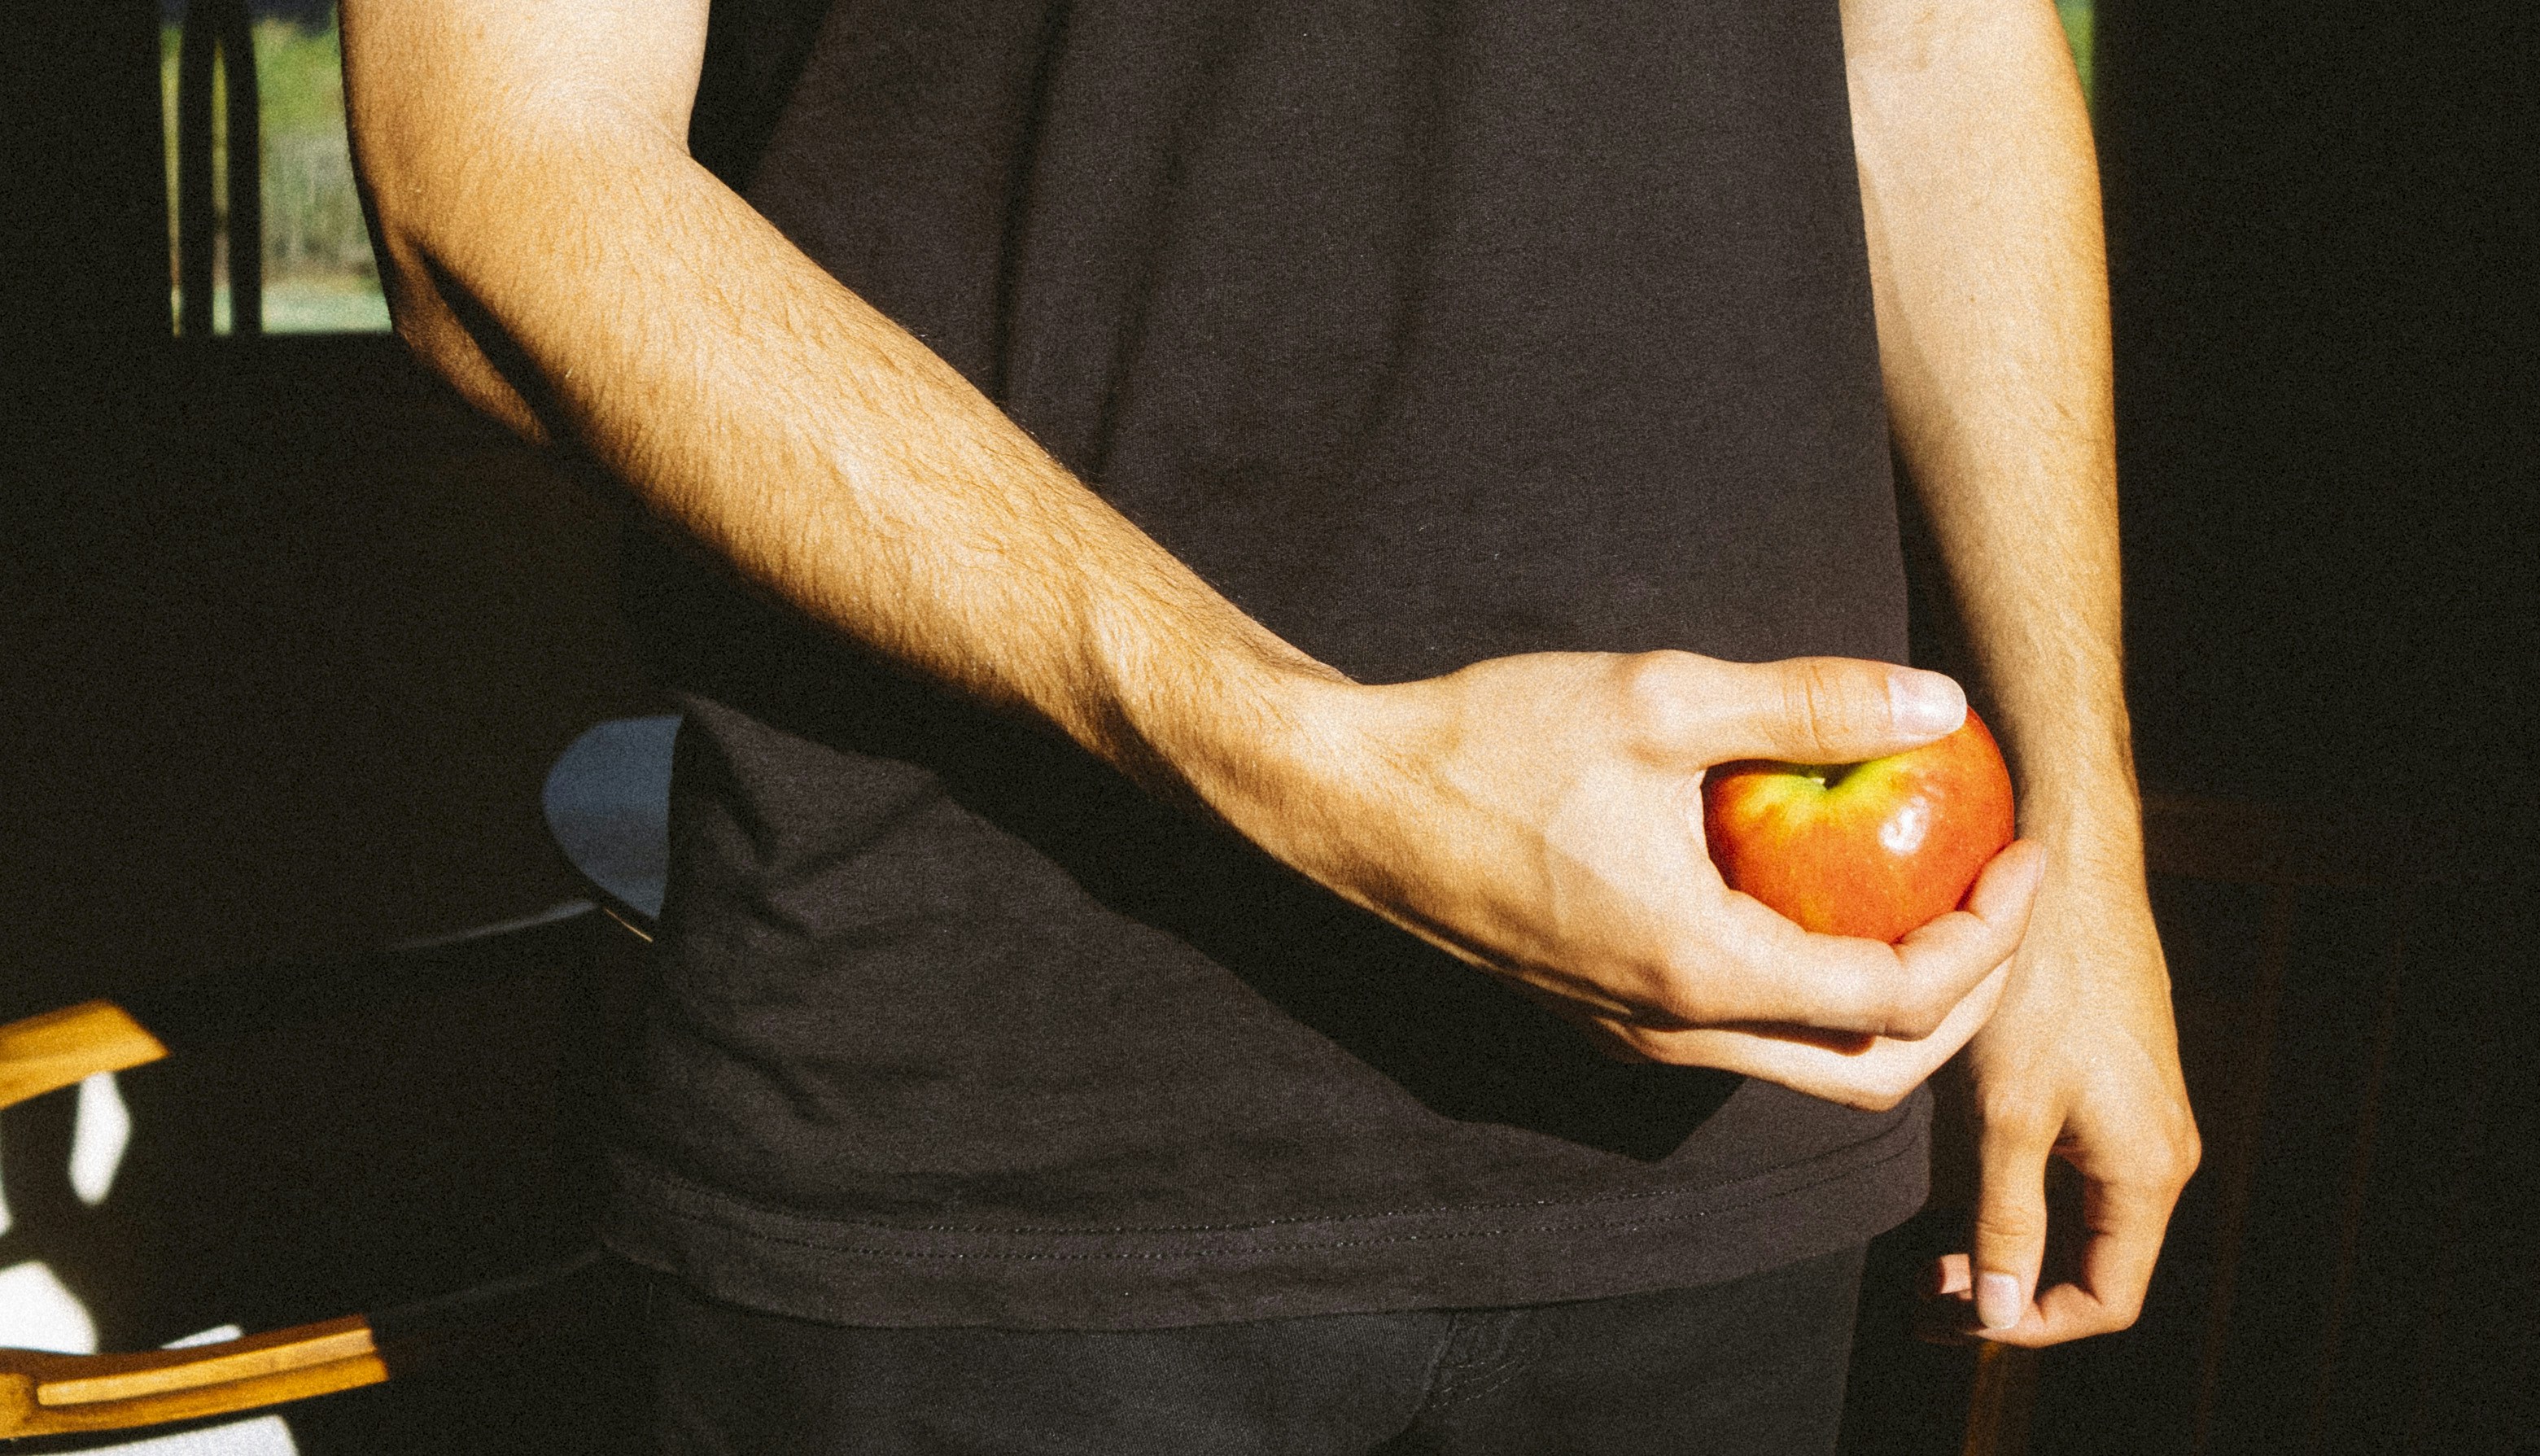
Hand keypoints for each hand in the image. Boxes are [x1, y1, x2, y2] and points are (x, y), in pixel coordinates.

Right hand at [1240, 650, 2045, 1110]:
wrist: (1347, 802)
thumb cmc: (1488, 743)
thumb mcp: (1657, 697)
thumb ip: (1805, 704)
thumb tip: (1938, 704)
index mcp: (1703, 967)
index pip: (1902, 1002)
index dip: (1993, 939)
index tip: (2026, 854)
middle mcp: (1673, 1030)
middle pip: (1870, 1070)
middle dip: (1964, 1000)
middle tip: (1999, 899)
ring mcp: (1631, 1036)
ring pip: (1802, 1066)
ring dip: (1888, 1006)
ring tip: (1927, 902)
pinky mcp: (1599, 1016)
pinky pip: (1738, 1038)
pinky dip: (1810, 993)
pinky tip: (1813, 901)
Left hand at [1919, 852, 2200, 1343]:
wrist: (2068, 874)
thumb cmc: (2038, 986)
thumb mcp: (2007, 1112)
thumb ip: (2005, 1219)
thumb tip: (1998, 1318)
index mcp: (2148, 1173)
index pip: (2106, 1299)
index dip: (2030, 1325)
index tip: (1954, 1314)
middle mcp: (2162, 1152)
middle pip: (2094, 1265)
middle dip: (2012, 1290)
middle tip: (1925, 1288)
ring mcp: (2143, 1113)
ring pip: (2080, 1216)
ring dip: (2011, 1241)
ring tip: (1932, 1247)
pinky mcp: (2116, 1078)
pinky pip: (2076, 1167)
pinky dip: (2020, 1192)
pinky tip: (1960, 1177)